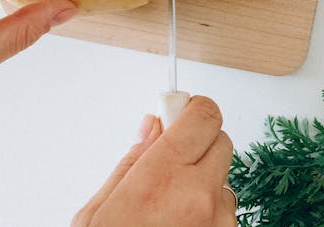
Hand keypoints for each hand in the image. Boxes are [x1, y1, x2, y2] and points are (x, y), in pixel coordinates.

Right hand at [74, 97, 237, 226]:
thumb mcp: (98, 211)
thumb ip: (132, 161)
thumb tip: (152, 126)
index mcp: (160, 179)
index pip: (203, 115)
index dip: (192, 109)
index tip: (180, 110)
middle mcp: (198, 197)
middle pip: (221, 141)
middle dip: (198, 144)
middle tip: (170, 160)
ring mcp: (218, 222)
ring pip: (224, 179)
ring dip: (203, 183)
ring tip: (168, 211)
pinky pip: (225, 212)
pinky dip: (208, 214)